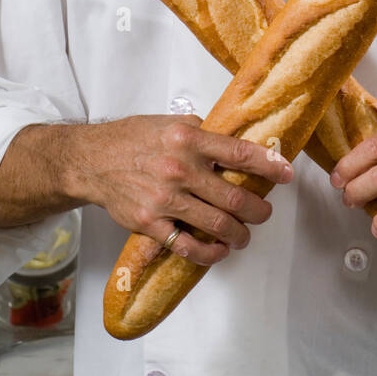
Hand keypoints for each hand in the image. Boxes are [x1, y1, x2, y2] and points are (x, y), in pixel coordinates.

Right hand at [75, 115, 292, 266]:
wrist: (90, 161)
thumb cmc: (130, 139)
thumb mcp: (168, 122)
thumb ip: (201, 132)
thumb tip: (231, 141)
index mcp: (188, 139)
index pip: (239, 153)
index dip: (268, 165)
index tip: (286, 173)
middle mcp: (180, 169)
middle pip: (234, 197)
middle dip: (259, 210)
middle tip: (264, 212)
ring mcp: (166, 199)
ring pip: (218, 224)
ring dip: (240, 234)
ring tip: (245, 235)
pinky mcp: (151, 223)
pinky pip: (187, 246)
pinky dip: (210, 253)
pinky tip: (219, 251)